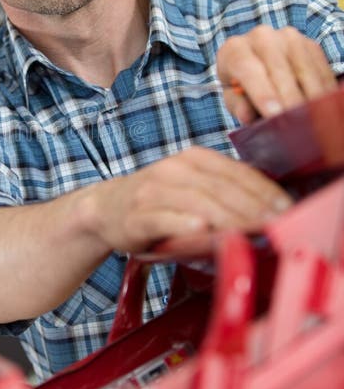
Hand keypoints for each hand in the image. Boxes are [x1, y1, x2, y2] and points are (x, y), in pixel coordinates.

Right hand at [91, 146, 291, 254]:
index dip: (263, 190)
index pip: (236, 171)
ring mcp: (153, 191)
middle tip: (276, 224)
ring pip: (197, 202)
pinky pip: (163, 217)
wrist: (104, 209)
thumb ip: (222, 192)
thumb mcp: (190, 186)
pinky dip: (182, 222)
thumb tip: (268, 209)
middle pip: (221, 188)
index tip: (286, 208)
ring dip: (227, 217)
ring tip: (250, 229)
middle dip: (253, 207)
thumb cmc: (156, 202)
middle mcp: (174, 170)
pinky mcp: (137, 215)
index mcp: (192, 158)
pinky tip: (200, 228)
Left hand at [216, 25, 337, 123]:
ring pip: (303, 68)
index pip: (247, 69)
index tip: (274, 114)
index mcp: (235, 49)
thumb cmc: (242, 84)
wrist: (258, 60)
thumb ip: (239, 105)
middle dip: (289, 98)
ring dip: (310, 95)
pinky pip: (320, 68)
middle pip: (278, 69)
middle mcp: (261, 37)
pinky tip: (322, 106)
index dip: (261, 93)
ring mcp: (287, 38)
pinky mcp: (309, 44)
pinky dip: (323, 88)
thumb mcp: (233, 97)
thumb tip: (248, 115)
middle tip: (296, 122)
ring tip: (312, 118)